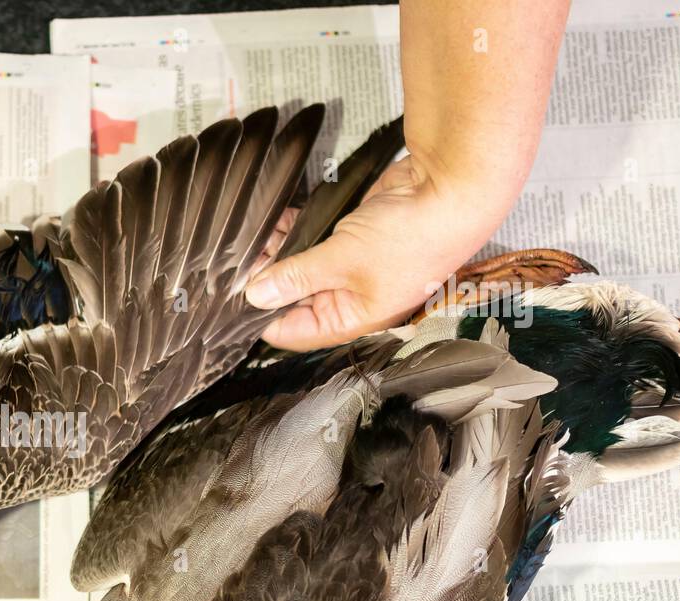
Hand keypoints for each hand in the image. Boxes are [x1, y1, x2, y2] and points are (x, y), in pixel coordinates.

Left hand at [246, 153, 510, 350]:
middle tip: (229, 267)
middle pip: (291, 299)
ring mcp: (349, 266)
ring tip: (243, 244)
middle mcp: (348, 298)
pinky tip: (269, 223)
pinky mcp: (349, 234)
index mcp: (350, 319)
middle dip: (262, 283)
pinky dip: (290, 232)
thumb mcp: (343, 260)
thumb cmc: (414, 236)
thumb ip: (296, 278)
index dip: (259, 319)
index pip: (291, 332)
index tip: (227, 302)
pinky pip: (310, 239)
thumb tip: (255, 296)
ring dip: (273, 255)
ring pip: (298, 267)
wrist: (452, 189)